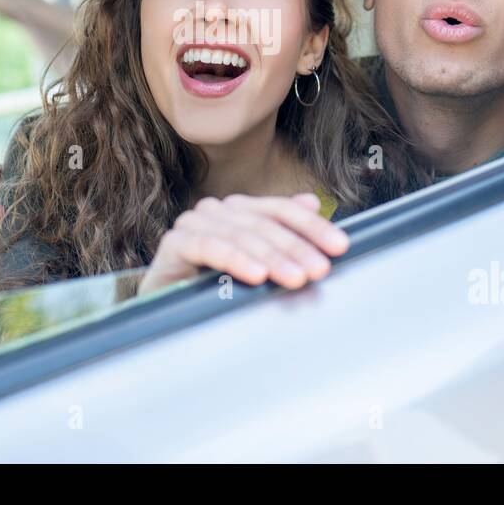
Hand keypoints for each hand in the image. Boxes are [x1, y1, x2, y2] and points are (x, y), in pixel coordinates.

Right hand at [138, 192, 348, 294]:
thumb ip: (280, 231)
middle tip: (320, 269)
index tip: (340, 246)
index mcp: (240, 209)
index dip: (313, 227)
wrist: (164, 302)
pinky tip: (256, 275)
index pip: (282, 211)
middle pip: (264, 225)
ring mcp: (194, 223)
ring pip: (241, 236)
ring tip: (296, 278)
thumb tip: (312, 202)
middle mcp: (217, 210)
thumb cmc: (212, 282)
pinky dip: (235, 260)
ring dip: (272, 258)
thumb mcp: (254, 260)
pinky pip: (209, 247)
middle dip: (297, 248)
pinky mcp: (175, 242)